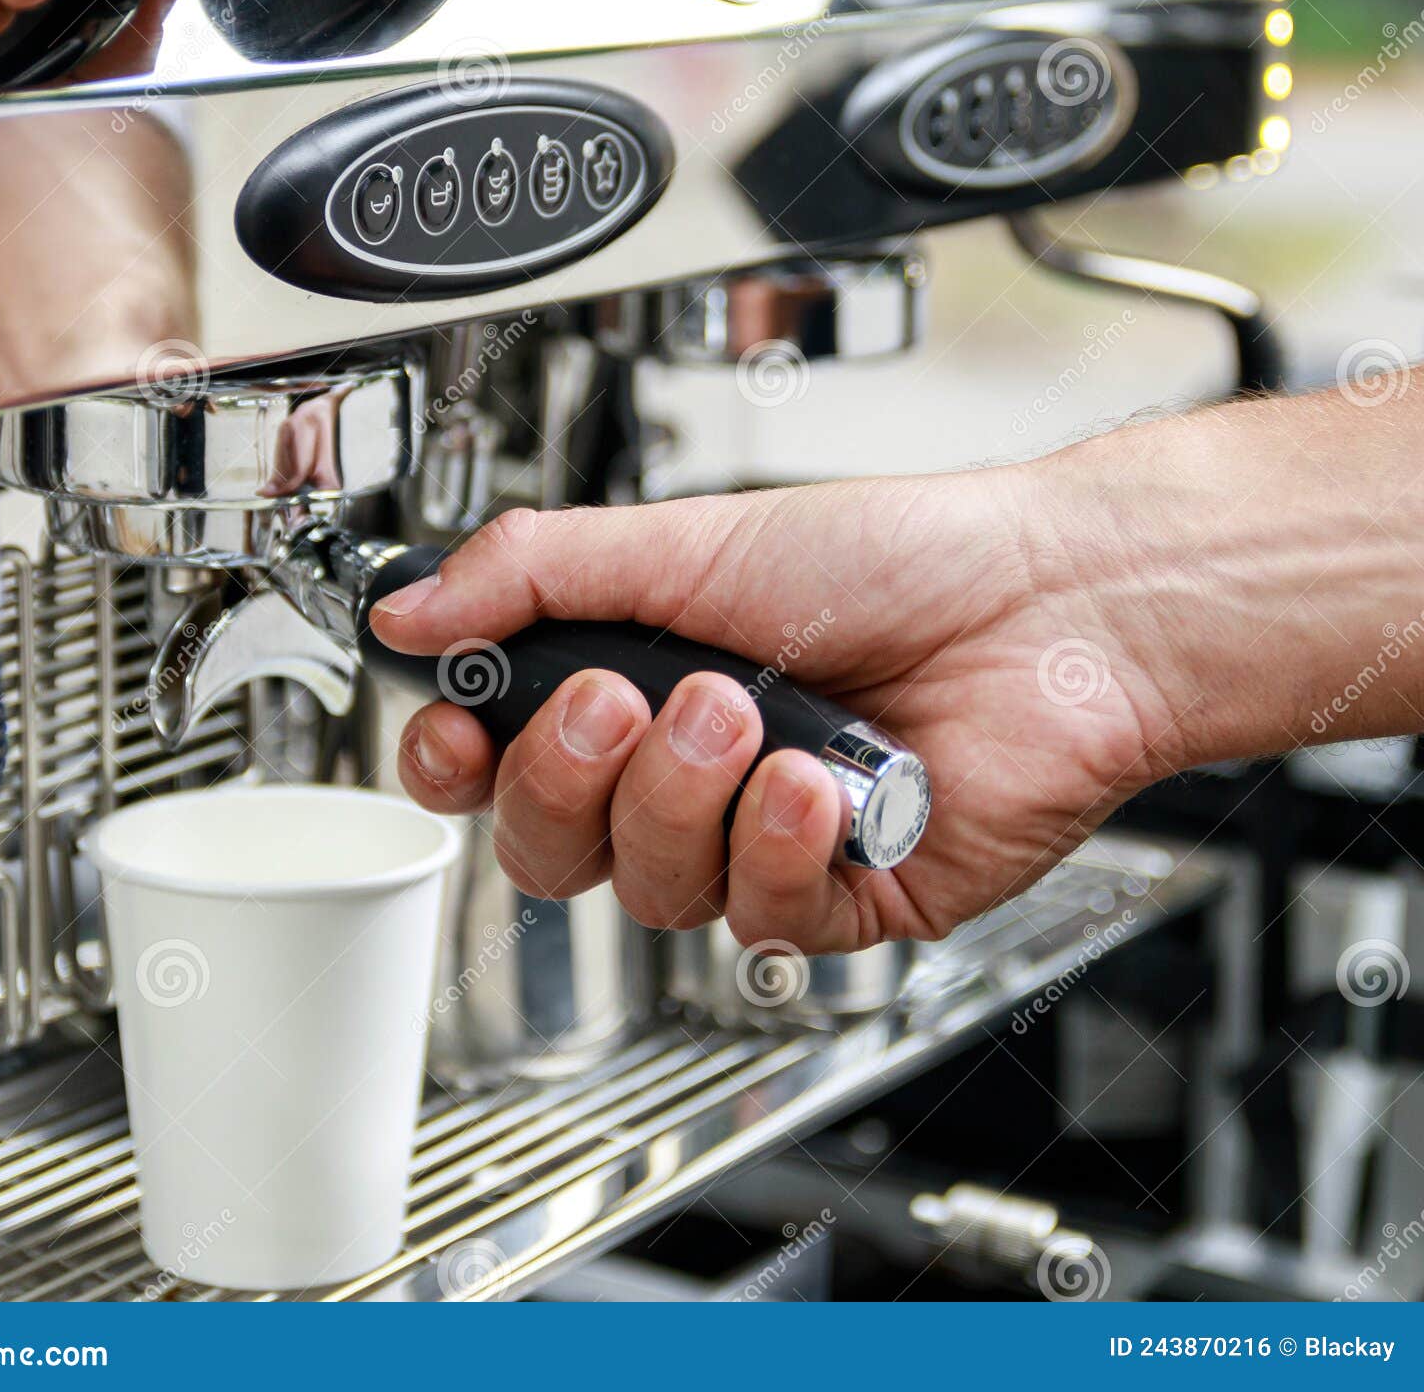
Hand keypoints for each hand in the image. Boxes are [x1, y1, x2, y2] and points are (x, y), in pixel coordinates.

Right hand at [370, 475, 1180, 948]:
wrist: (1048, 602)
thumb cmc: (893, 558)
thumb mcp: (687, 540)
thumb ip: (534, 572)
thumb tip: (411, 611)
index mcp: (636, 687)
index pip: (498, 765)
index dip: (457, 765)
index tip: (455, 729)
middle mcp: (687, 776)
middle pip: (552, 849)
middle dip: (571, 778)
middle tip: (621, 697)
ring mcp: (759, 842)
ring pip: (648, 890)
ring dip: (684, 795)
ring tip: (748, 712)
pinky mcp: (838, 898)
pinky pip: (759, 920)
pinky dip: (776, 847)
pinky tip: (818, 781)